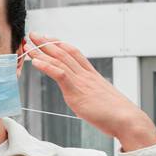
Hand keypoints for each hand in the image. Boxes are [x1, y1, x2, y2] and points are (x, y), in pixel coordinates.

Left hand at [24, 32, 155, 150]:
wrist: (127, 120)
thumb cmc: (116, 114)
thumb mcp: (100, 99)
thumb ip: (90, 94)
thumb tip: (85, 98)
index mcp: (92, 75)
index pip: (74, 53)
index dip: (60, 44)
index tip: (48, 38)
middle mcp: (86, 75)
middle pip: (64, 53)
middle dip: (46, 43)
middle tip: (33, 34)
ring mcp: (82, 81)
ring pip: (59, 60)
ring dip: (41, 52)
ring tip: (28, 45)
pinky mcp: (77, 91)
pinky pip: (60, 74)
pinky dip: (46, 66)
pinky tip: (35, 62)